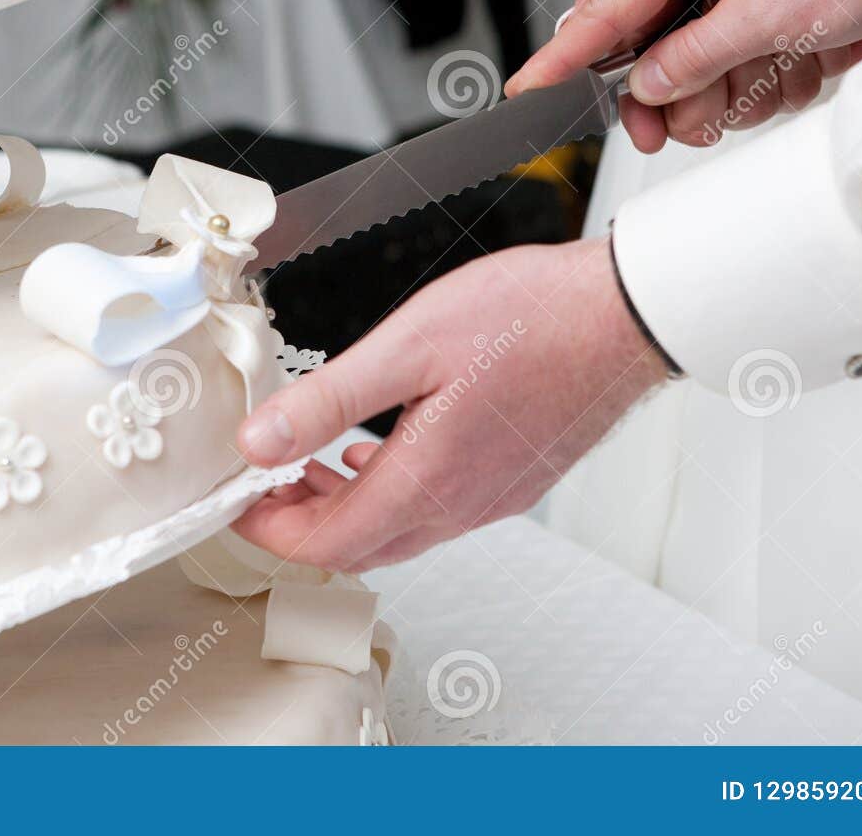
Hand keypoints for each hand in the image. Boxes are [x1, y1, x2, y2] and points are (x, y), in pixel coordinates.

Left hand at [232, 240, 669, 570]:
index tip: (237, 503)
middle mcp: (460, 504)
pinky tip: (379, 449)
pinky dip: (390, 492)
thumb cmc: (533, 318)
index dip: (269, 531)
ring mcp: (491, 498)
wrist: (624, 315)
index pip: (326, 544)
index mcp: (427, 480)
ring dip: (345, 508)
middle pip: (359, 547)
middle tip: (264, 484)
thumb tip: (260, 442)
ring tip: (308, 464)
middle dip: (300, 523)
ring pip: (398, 531)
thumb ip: (327, 399)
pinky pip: (436, 510)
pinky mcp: (513, 480)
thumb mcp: (408, 345)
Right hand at [511, 0, 861, 150]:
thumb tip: (647, 86)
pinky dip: (765, 79)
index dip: (564, 57)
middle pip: (648, 49)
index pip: (607, 12)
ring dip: (728, 91)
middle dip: (667, 96)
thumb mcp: (774, 13)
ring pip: (696, 64)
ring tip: (776, 85)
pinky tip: (802, 69)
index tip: (526, 90)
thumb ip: (697, 54)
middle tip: (671, 136)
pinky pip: (739, 61)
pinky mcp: (767, 5)